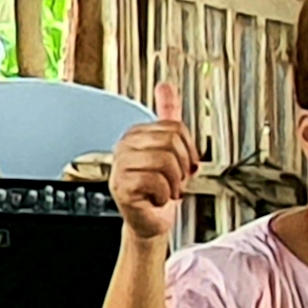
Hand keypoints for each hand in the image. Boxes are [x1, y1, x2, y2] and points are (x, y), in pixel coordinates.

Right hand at [107, 80, 199, 243]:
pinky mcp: (121, 187)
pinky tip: (155, 198)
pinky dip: (164, 194)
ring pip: (164, 162)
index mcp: (135, 134)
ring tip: (165, 190)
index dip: (188, 150)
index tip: (182, 164)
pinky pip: (155, 181)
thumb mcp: (170, 149)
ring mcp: (120, 166)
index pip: (174, 128)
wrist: (150, 221)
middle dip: (181, 167)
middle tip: (174, 180)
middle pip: (171, 143)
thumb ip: (167, 114)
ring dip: (174, 183)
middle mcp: (124, 147)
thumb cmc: (160, 188)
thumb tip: (165, 86)